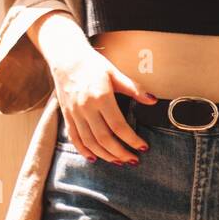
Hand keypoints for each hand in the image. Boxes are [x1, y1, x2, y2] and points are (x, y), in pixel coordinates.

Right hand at [50, 46, 157, 164]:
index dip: (132, 140)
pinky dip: (84, 151)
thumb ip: (134, 89)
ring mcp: (75, 113)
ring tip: (119, 161)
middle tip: (133, 159)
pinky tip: (94, 158)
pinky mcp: (67, 116)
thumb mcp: (115, 73)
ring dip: (105, 155)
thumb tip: (152, 100)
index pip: (118, 126)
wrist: (66, 58)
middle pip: (104, 138)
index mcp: (101, 97)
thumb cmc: (92, 65)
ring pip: (90, 142)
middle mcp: (86, 107)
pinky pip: (75, 138)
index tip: (143, 147)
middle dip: (120, 153)